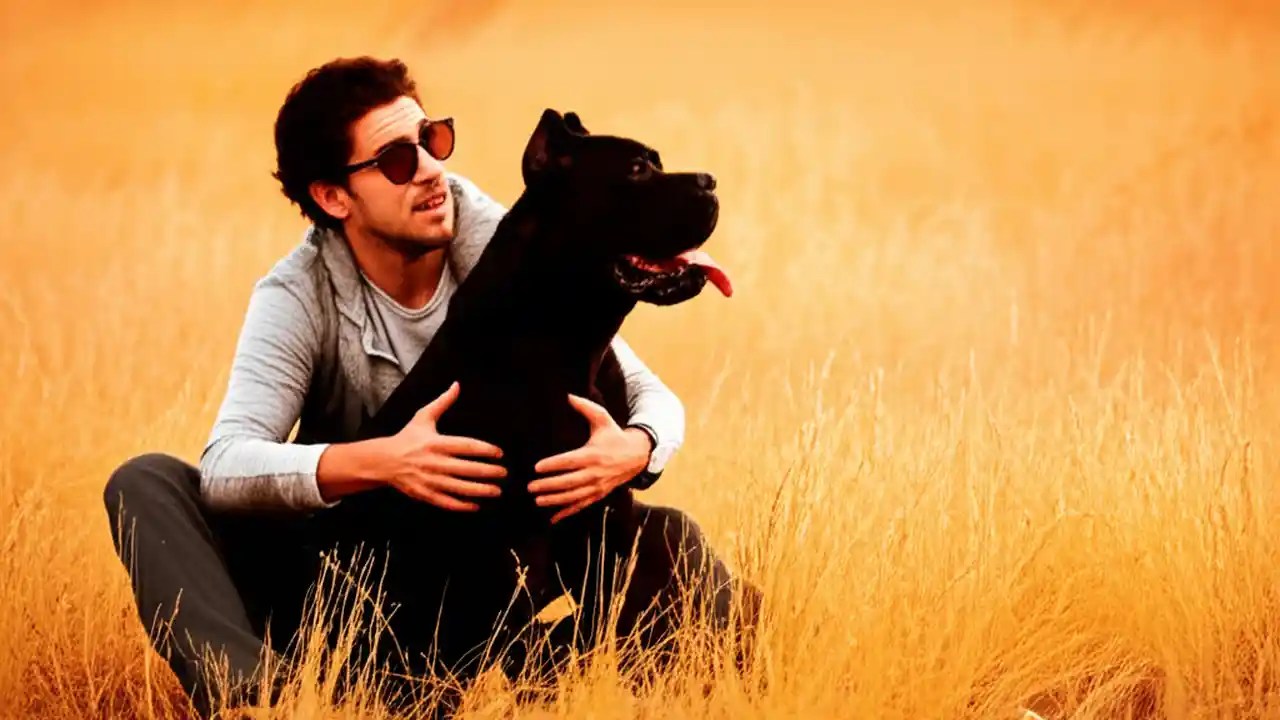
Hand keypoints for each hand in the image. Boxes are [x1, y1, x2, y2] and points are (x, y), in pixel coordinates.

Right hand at [381, 381, 506, 510]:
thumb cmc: (407, 438)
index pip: (466, 446)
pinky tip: (476, 506)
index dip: (484, 450)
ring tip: (497, 491)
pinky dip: (461, 505)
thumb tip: (457, 385)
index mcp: (436, 442)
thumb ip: (443, 402)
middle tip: (504, 474)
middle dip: (487, 472)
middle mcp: (434, 462)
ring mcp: (429, 480)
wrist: (383, 461)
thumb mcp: (423, 417)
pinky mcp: (424, 493)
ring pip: (459, 488)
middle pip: (466, 469)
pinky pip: (446, 502)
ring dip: (479, 491)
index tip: (499, 453)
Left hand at [529, 393, 651, 523]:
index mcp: (593, 454)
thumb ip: (585, 407)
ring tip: (537, 501)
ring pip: (573, 496)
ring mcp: (597, 486)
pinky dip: (567, 513)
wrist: (637, 455)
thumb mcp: (603, 419)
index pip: (569, 461)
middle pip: (568, 482)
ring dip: (555, 500)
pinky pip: (581, 505)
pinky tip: (552, 519)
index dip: (553, 465)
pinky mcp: (598, 495)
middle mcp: (595, 472)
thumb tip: (567, 395)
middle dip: (548, 485)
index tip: (536, 467)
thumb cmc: (615, 436)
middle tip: (530, 487)